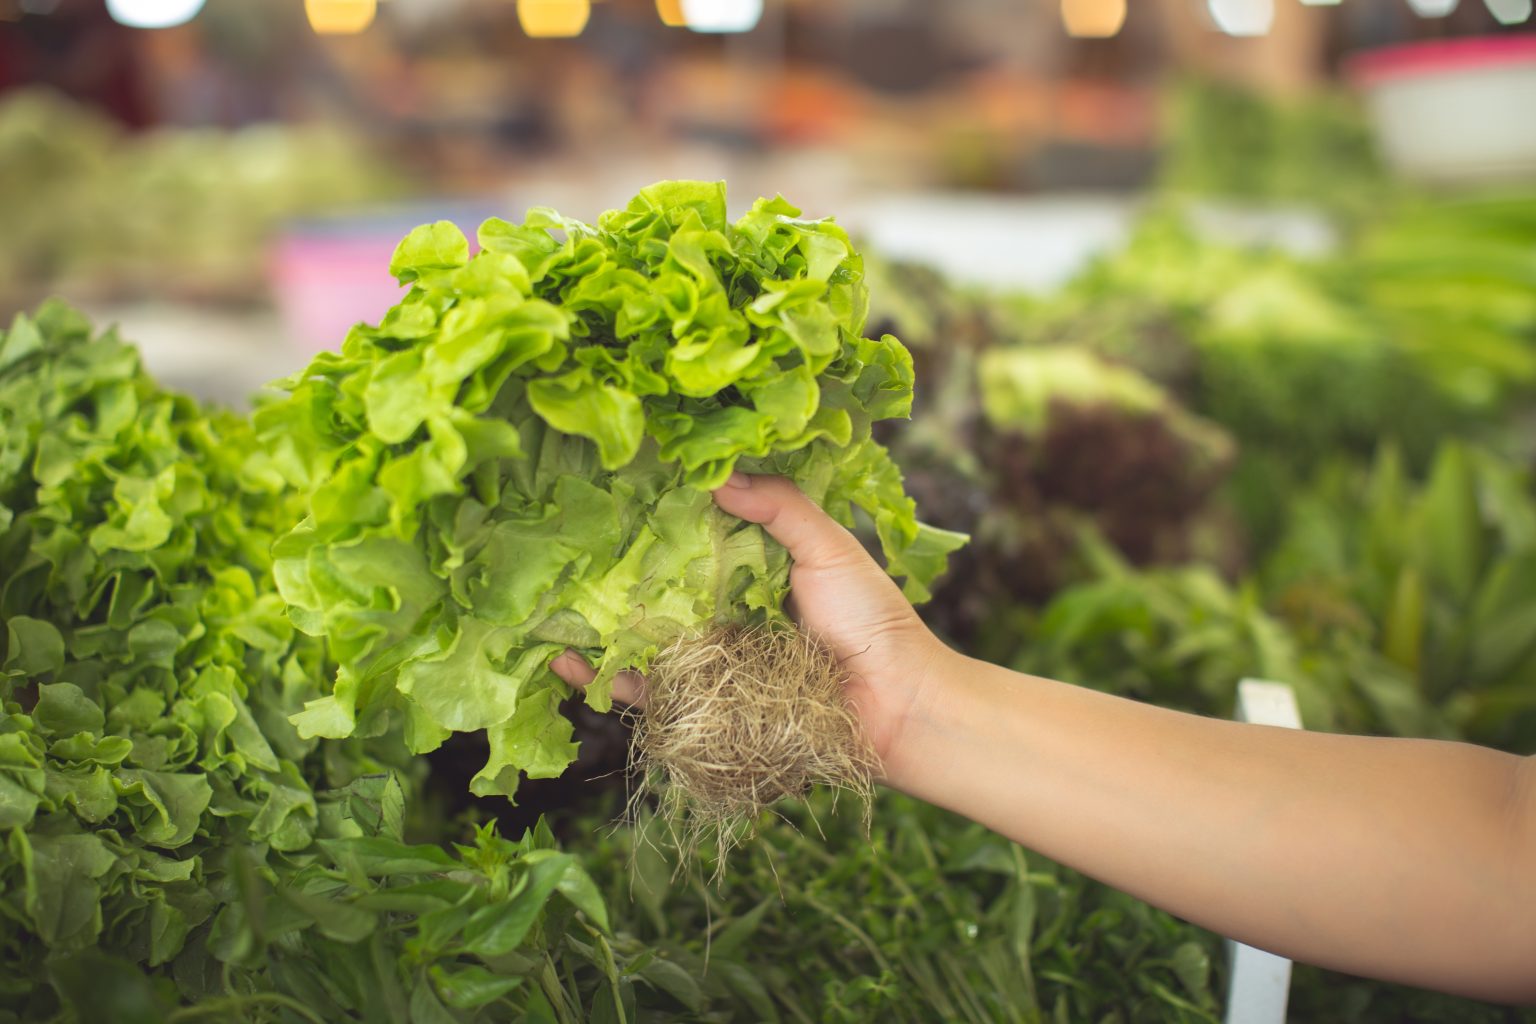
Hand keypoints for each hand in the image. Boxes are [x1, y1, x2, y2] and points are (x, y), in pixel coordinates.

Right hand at [550, 473, 950, 775]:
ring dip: (594, 631)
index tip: (608, 502)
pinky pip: (653, 696)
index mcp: (752, 574)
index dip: (651, 527)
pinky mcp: (710, 711)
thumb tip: (718, 473)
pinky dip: (612, 683)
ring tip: (544, 614)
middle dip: (608, 579)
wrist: (899, 705)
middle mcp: (725, 616)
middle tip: (559, 556)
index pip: (690, 544)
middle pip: (656, 593)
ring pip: (642, 643)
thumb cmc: (872, 621)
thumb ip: (780, 508)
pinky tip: (572, 667)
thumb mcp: (828, 547)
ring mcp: (714, 664)